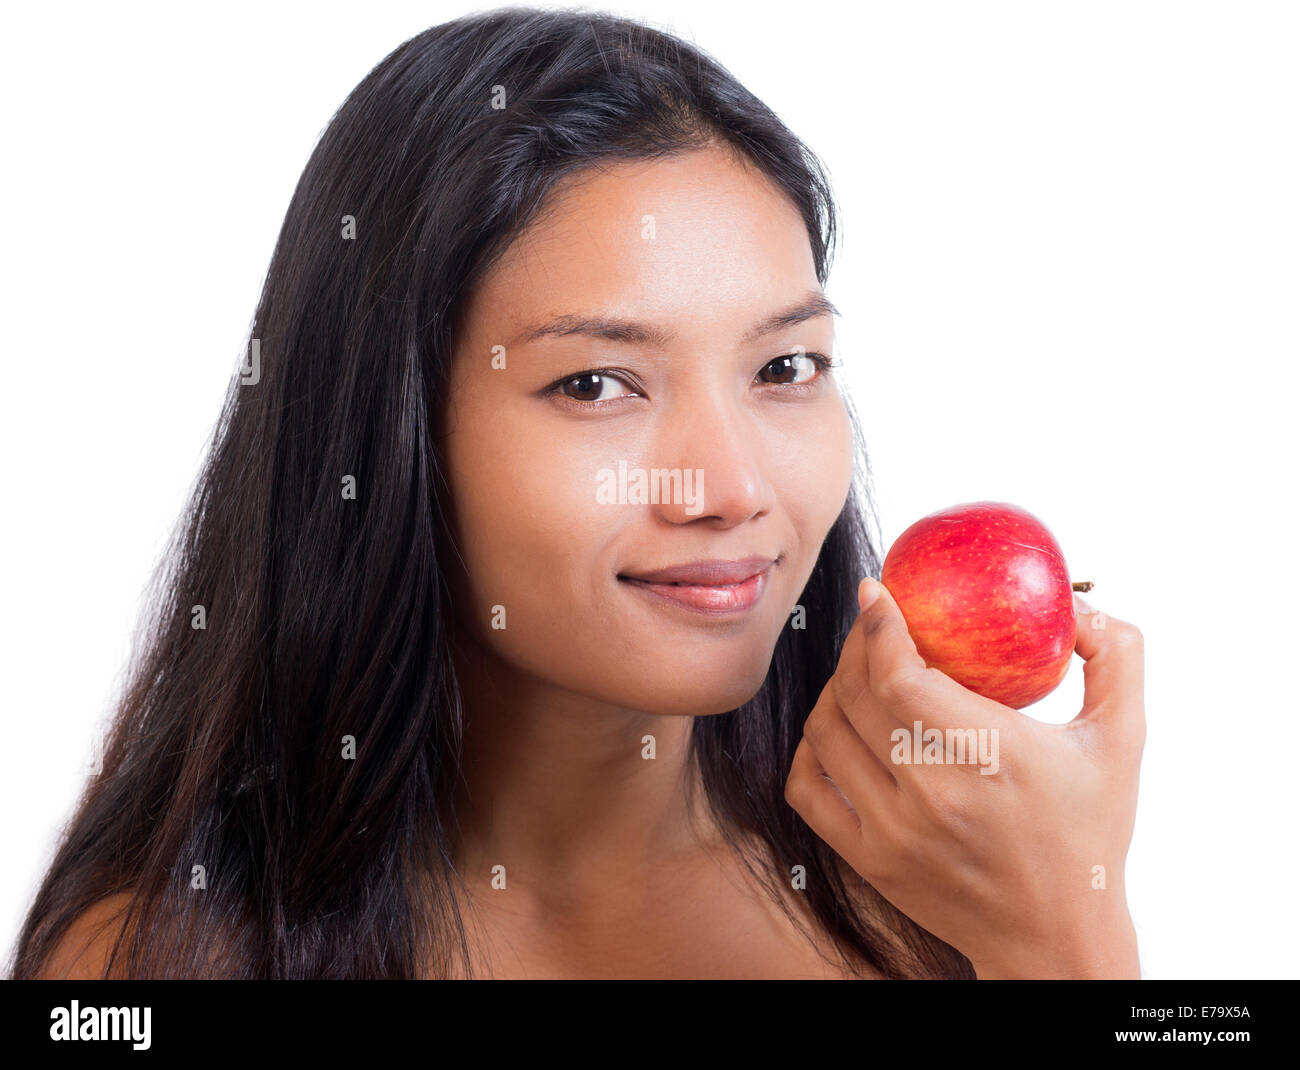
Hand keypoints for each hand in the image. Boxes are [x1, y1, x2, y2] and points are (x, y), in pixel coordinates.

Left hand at [785, 578, 1145, 978]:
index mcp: (990, 756)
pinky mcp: (867, 860)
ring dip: (833, 689)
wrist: (1056, 938)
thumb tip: (1076, 604)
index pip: (898, 675)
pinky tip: (839, 730)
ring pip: (825, 733)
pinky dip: (810, 748)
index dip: (877, 625)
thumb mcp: (1122, 740)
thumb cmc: (1090, 832)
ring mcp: (891, 832)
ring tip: (860, 673)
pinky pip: (806, 787)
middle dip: (855, 644)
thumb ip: (1117, 657)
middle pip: (854, 693)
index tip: (877, 592)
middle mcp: (932, 794)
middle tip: (872, 624)